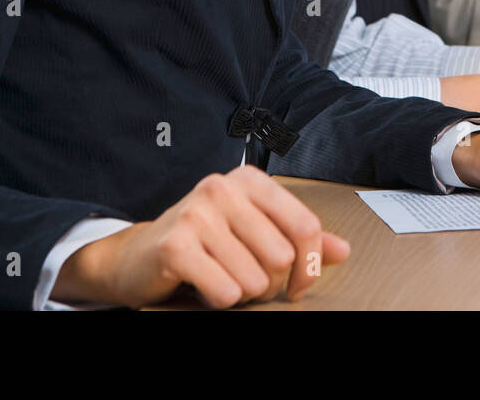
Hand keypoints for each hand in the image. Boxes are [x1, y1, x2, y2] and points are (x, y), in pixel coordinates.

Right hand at [53, 166, 349, 308]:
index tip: (298, 285)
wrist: (137, 257)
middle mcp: (224, 187)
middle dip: (269, 282)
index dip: (310, 266)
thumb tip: (342, 250)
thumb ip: (298, 238)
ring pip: (255, 278)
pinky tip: (203, 285)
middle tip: (244, 278)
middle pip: (282, 257)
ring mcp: (197, 213)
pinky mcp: (176, 245)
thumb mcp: (254, 232)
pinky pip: (226, 290)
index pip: (306, 226)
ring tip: (220, 277)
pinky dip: (219, 299)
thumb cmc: (203, 242)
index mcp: (250, 180)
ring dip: (241, 292)